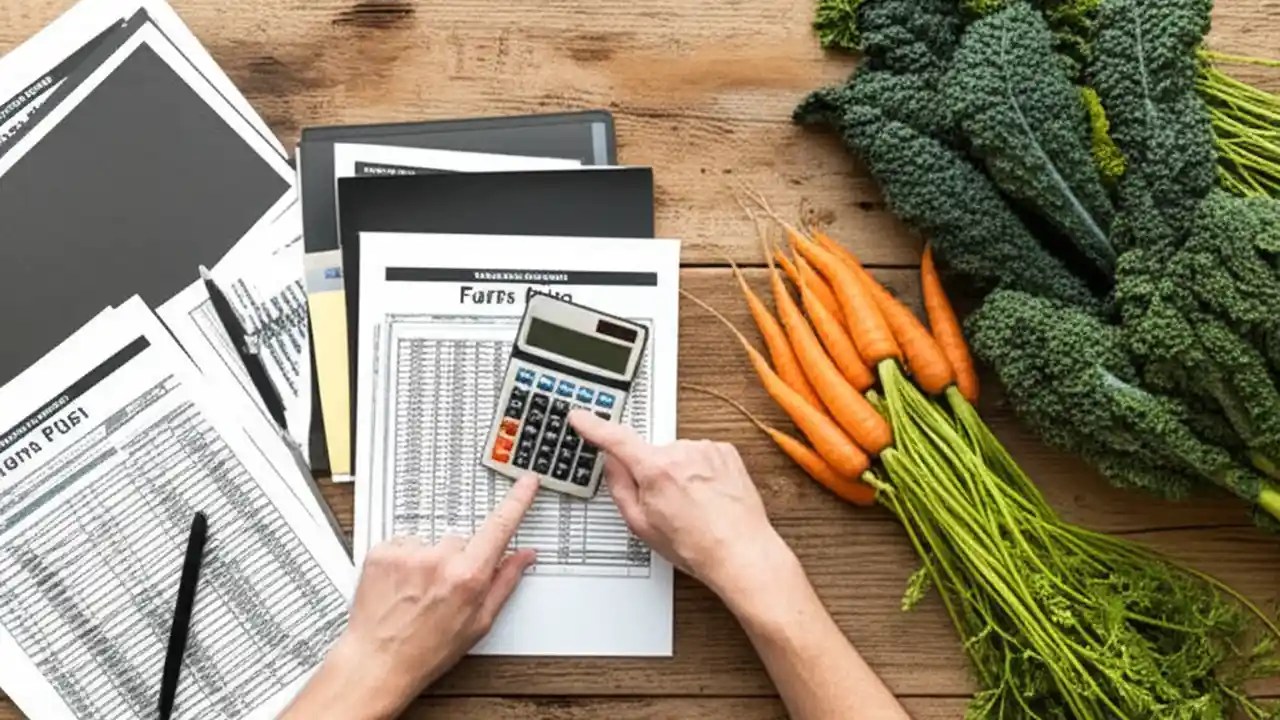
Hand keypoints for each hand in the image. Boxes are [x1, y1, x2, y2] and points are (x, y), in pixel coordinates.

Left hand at [282, 475, 538, 719]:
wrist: (377, 662)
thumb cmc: (426, 650)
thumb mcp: (479, 623)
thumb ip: (505, 582)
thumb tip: (524, 556)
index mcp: (468, 577)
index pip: (500, 527)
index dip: (517, 500)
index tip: (526, 482)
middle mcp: (439, 561)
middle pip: (461, 539)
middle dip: (458, 559)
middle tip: (445, 590)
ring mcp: (408, 554)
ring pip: (431, 542)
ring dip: (428, 560)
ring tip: (417, 592)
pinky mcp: (382, 552)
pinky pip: (403, 544)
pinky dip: (403, 561)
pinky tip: (400, 586)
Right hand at [568, 410, 797, 600]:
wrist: (741, 551)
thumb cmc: (696, 545)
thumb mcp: (641, 524)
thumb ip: (619, 488)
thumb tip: (612, 465)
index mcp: (656, 469)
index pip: (615, 439)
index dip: (593, 426)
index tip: (580, 416)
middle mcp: (682, 452)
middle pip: (651, 454)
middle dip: (653, 474)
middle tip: (666, 506)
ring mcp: (707, 450)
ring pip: (678, 456)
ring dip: (680, 475)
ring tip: (693, 506)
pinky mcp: (726, 452)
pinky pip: (701, 456)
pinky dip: (701, 473)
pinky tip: (707, 497)